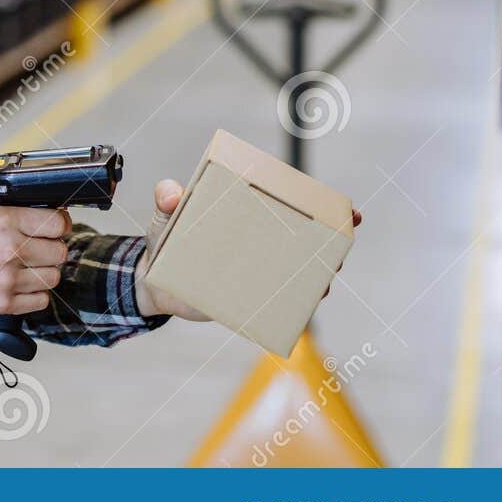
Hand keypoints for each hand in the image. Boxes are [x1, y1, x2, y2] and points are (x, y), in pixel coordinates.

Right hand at [0, 207, 69, 318]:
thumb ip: (10, 215)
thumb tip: (40, 216)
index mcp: (3, 221)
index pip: (56, 223)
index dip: (60, 223)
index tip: (57, 226)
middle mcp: (10, 250)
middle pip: (59, 252)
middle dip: (52, 248)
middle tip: (41, 247)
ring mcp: (9, 280)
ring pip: (53, 277)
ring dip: (44, 271)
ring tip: (28, 267)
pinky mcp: (4, 304)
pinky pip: (40, 300)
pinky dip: (35, 293)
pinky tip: (21, 284)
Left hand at [133, 180, 364, 320]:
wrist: (152, 280)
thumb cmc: (165, 237)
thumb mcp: (165, 214)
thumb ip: (166, 199)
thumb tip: (170, 194)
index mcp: (248, 211)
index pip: (292, 204)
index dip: (324, 206)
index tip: (349, 211)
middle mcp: (260, 240)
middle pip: (305, 239)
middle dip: (331, 243)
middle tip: (339, 249)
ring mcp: (258, 269)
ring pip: (299, 273)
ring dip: (318, 277)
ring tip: (324, 281)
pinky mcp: (249, 297)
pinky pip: (279, 302)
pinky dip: (294, 306)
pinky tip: (303, 307)